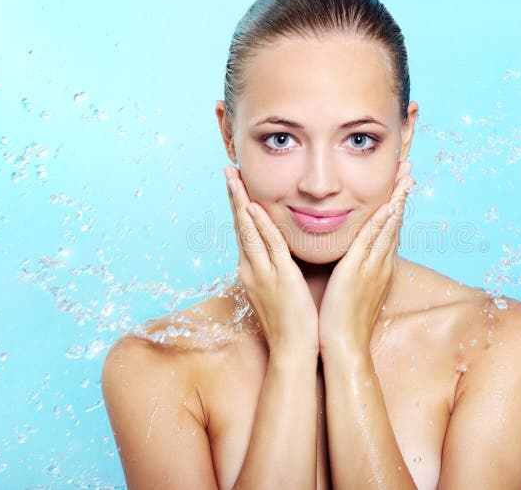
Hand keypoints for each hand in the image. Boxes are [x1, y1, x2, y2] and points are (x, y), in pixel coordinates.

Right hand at [224, 165, 318, 356]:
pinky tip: (253, 208)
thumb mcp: (278, 290)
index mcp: (253, 271)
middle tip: (228, 169)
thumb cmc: (290, 323)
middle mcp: (252, 269)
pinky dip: (260, 226)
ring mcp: (263, 273)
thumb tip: (279, 254)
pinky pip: (269, 247)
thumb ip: (276, 269)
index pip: (244, 232)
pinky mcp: (280, 278)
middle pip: (240, 226)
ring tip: (234, 178)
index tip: (236, 183)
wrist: (292, 351)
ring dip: (241, 202)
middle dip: (234, 197)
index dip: (239, 206)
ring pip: (249, 231)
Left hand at [318, 161, 413, 354]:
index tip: (400, 184)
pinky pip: (371, 241)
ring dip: (396, 200)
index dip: (396, 205)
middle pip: (394, 223)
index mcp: (379, 268)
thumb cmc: (345, 321)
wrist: (345, 346)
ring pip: (388, 227)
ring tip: (404, 177)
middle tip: (409, 169)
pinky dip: (381, 222)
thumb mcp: (356, 291)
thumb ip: (358, 272)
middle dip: (401, 195)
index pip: (390, 230)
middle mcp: (381, 264)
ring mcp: (372, 267)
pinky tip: (387, 205)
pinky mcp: (358, 272)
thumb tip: (355, 260)